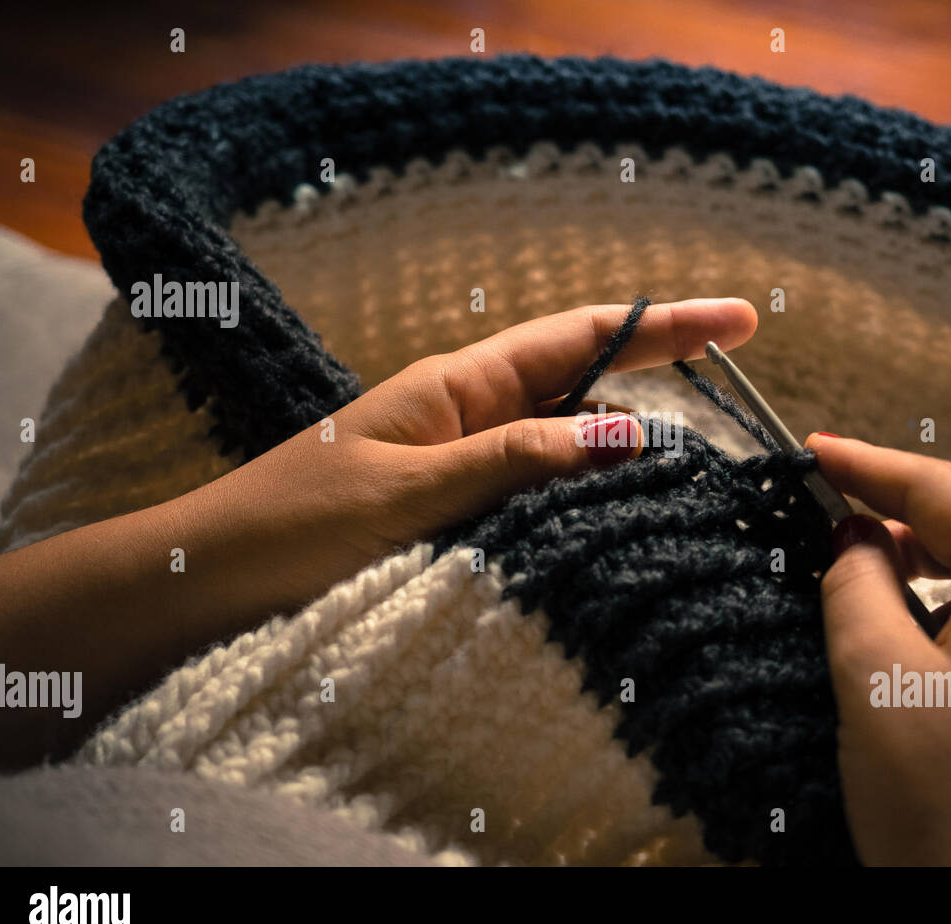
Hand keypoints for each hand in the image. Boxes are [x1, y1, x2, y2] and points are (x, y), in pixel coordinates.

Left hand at [186, 297, 757, 616]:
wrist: (208, 579)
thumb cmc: (293, 526)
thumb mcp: (412, 490)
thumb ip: (518, 460)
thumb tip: (629, 430)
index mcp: (457, 386)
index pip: (580, 338)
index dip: (663, 325)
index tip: (738, 318)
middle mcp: (466, 414)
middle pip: (584, 374)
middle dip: (663, 363)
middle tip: (742, 358)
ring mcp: (461, 463)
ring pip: (567, 435)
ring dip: (631, 433)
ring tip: (706, 446)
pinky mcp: (451, 510)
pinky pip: (538, 487)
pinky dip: (587, 489)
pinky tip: (623, 506)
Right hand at [806, 435, 950, 864]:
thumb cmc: (939, 800)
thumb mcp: (872, 676)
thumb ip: (856, 582)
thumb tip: (853, 534)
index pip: (944, 491)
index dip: (868, 466)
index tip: (812, 450)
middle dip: (914, 511)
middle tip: (841, 516)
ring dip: (949, 559)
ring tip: (883, 573)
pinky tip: (938, 637)